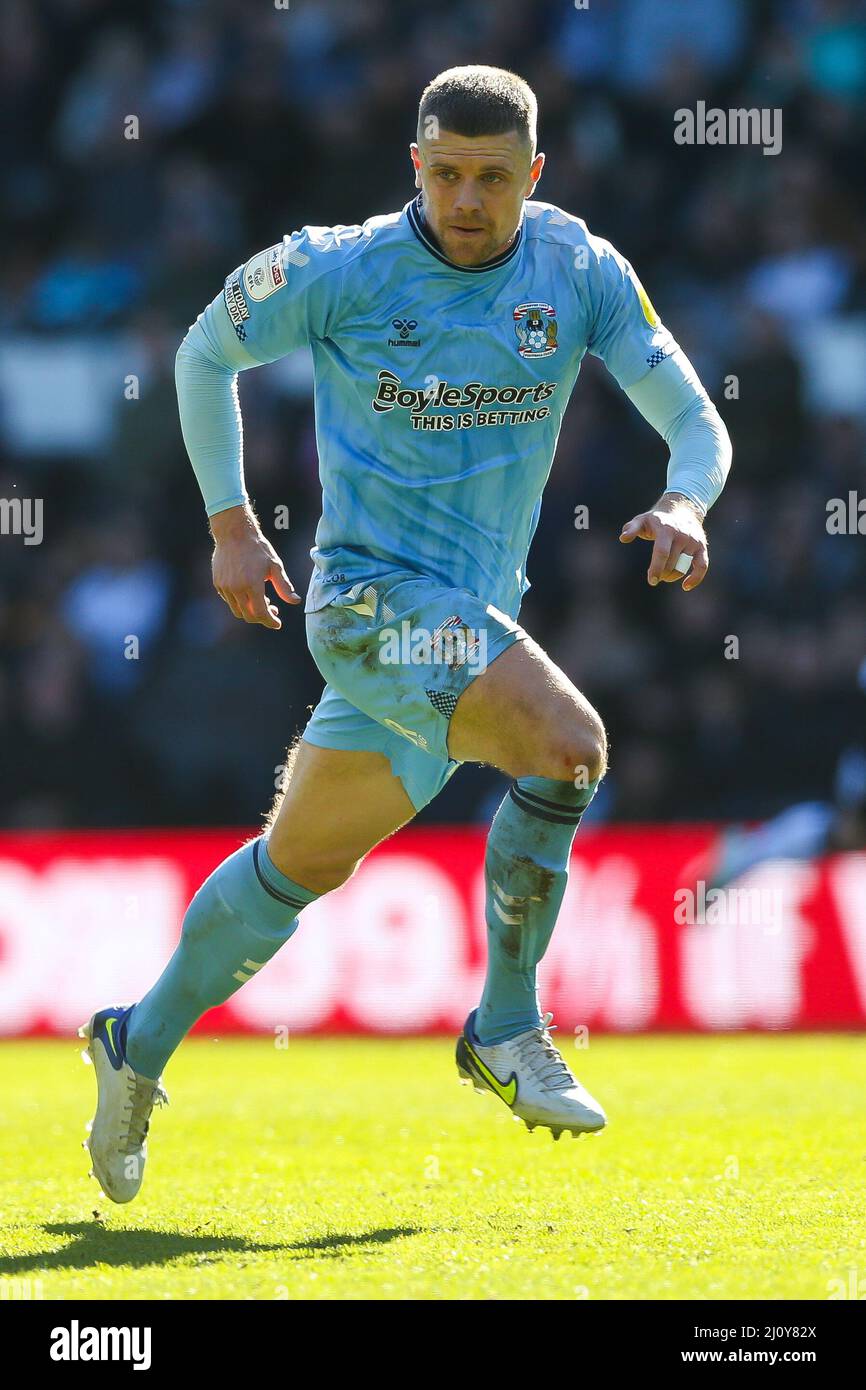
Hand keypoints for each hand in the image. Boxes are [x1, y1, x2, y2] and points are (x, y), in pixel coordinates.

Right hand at [210, 505, 300, 627]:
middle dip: (262, 618)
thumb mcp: (275, 566)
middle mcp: (236, 588)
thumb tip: (295, 601)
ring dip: (250, 612)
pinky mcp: (218, 583)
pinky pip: (229, 601)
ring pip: (237, 610)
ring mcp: (225, 587)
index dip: (270, 621)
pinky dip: (240, 603)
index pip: (261, 613)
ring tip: (262, 601)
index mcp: (252, 585)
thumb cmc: (258, 548)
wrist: (234, 533)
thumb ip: (284, 586)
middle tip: (273, 610)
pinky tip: (248, 594)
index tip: (277, 624)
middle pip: (248, 615)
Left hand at [619, 494, 707, 590]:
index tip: (652, 580)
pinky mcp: (702, 547)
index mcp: (666, 529)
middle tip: (655, 577)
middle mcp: (682, 535)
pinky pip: (702, 566)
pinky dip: (696, 578)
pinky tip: (685, 586)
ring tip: (666, 576)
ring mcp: (693, 541)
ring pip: (683, 567)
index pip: (662, 552)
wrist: (682, 509)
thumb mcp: (642, 520)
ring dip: (673, 576)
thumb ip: (631, 529)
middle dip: (662, 574)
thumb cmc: (657, 520)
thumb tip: (623, 538)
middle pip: (671, 563)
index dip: (656, 568)